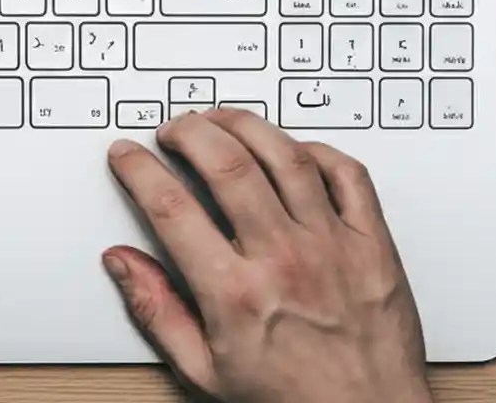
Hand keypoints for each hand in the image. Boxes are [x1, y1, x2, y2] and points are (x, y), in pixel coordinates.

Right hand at [103, 108, 431, 402]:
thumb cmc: (291, 399)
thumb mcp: (204, 369)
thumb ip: (157, 309)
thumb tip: (122, 263)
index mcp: (234, 294)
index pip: (171, 207)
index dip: (139, 170)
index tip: (128, 155)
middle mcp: (283, 260)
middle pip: (226, 163)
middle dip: (188, 132)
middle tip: (173, 129)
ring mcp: (332, 245)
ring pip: (285, 156)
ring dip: (245, 125)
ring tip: (221, 121)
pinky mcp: (373, 242)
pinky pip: (348, 174)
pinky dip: (318, 150)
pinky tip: (292, 148)